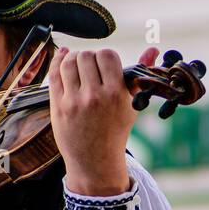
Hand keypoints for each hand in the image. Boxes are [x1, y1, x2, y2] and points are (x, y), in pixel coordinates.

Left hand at [49, 46, 159, 195]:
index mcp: (115, 94)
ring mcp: (74, 101)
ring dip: (73, 58)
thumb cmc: (116, 130)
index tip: (106, 65)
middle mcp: (95, 96)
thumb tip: (154, 49)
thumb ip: (139, 75)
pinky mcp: (58, 106)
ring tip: (78, 65)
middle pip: (87, 55)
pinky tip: (64, 58)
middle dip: (90, 57)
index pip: (107, 55)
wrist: (95, 159)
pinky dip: (58, 61)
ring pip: (69, 62)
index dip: (106, 56)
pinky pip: (54, 74)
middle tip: (91, 67)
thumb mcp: (131, 104)